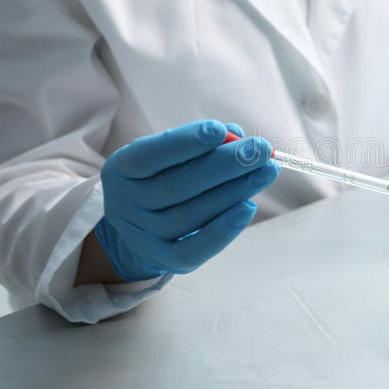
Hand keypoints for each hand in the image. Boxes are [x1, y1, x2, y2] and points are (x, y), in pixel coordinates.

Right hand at [95, 120, 278, 280]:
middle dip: (226, 165)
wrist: (134, 231)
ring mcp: (142, 235)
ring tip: (266, 172)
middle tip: (262, 150)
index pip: (151, 155)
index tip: (220, 129)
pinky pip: (193, 249)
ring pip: (191, 215)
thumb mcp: (167, 158)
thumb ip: (200, 145)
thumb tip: (236, 135)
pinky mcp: (162, 259)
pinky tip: (248, 207)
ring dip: (235, 192)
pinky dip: (223, 230)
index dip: (185, 142)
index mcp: (122, 169)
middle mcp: (126, 203)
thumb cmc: (160, 180)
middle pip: (178, 185)